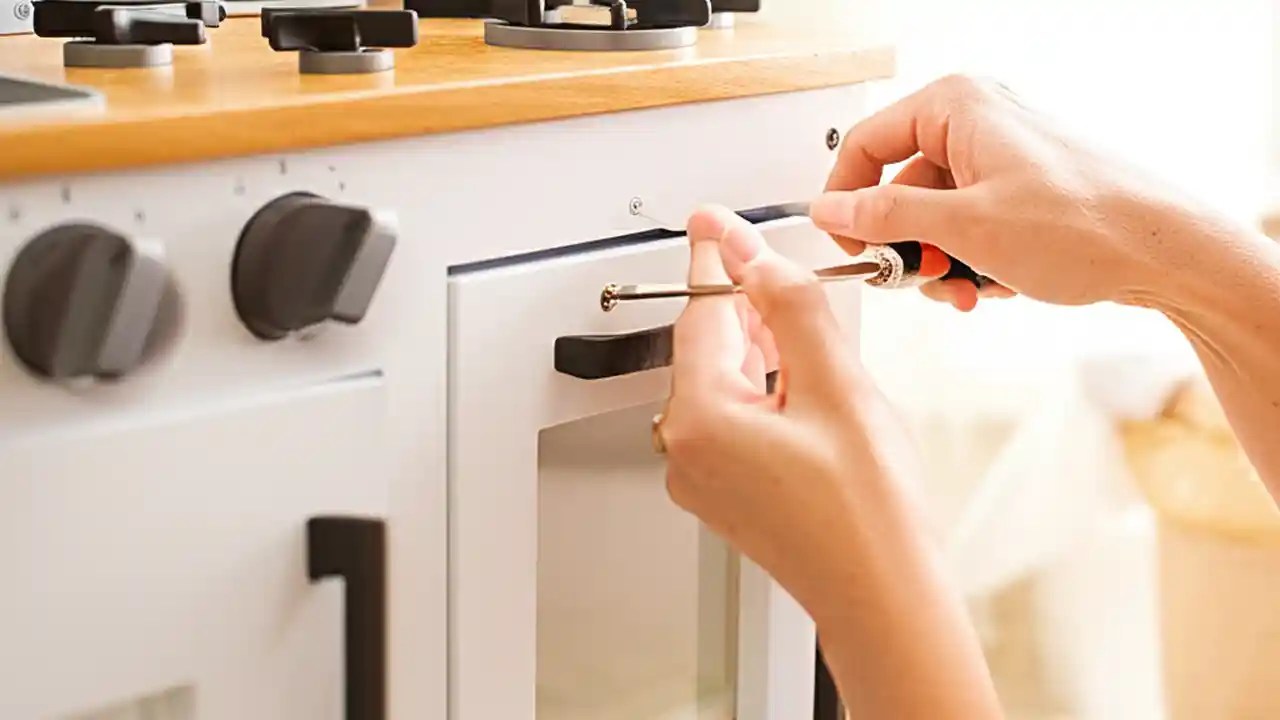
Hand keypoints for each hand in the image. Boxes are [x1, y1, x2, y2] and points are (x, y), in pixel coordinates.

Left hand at [660, 205, 1003, 719]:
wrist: (884, 596)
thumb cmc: (868, 514)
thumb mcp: (837, 385)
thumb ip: (791, 305)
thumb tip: (752, 254)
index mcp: (702, 419)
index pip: (700, 314)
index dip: (718, 260)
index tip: (716, 222)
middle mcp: (687, 449)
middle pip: (712, 349)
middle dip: (754, 313)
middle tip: (797, 287)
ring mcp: (702, 476)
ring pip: (727, 383)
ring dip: (766, 354)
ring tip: (822, 358)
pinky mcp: (725, 492)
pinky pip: (734, 419)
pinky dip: (767, 392)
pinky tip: (808, 394)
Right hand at [811, 73, 1229, 310]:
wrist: (1164, 251)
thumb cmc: (1084, 225)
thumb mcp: (963, 228)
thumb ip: (885, 218)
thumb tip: (831, 211)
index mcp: (956, 106)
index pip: (864, 145)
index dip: (846, 200)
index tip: (848, 246)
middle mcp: (976, 121)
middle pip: (899, 187)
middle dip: (906, 246)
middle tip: (921, 278)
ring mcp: (999, 155)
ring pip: (933, 216)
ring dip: (940, 264)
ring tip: (967, 289)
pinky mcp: (1019, 188)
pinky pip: (967, 225)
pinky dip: (970, 261)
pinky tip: (995, 283)